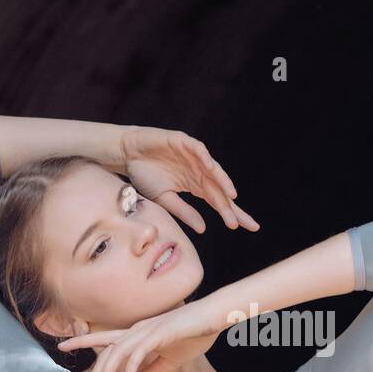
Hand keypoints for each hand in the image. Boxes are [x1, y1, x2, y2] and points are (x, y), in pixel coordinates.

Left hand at [57, 300, 222, 371]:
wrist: (215, 316)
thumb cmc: (194, 334)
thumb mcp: (169, 361)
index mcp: (138, 334)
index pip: (105, 340)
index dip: (83, 343)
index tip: (64, 349)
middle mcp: (138, 330)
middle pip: (107, 351)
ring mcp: (148, 330)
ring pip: (118, 352)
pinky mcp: (161, 332)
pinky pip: (141, 350)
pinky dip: (132, 364)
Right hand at [119, 126, 258, 232]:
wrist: (127, 154)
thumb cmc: (145, 175)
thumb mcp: (165, 199)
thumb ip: (184, 211)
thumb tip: (203, 229)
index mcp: (196, 185)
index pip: (218, 201)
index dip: (230, 213)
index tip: (241, 228)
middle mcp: (199, 171)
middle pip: (221, 190)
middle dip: (232, 206)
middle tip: (245, 222)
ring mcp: (193, 156)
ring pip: (213, 170)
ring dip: (223, 182)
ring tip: (232, 196)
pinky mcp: (183, 142)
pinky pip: (198, 150)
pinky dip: (205, 158)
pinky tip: (210, 169)